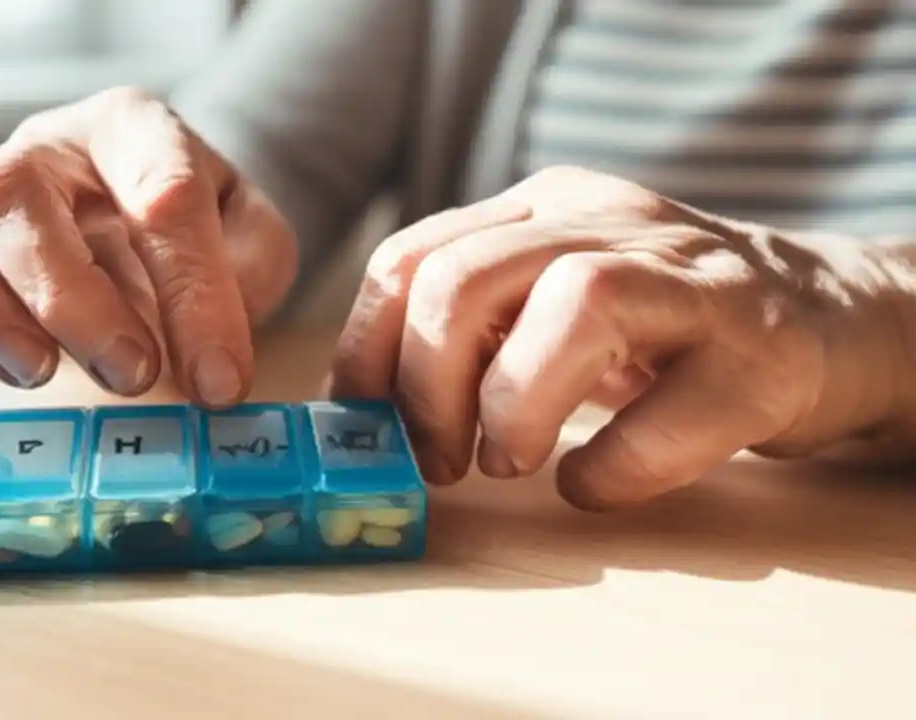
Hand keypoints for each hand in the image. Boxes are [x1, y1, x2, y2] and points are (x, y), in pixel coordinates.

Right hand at [0, 87, 296, 406]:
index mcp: (131, 129)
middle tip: (131, 373)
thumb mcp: (252, 242)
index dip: (193, 291)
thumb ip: (248, 277)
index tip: (219, 378)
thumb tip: (212, 356)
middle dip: (66, 297)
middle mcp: (39, 153)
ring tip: (36, 372)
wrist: (142, 227)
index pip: (159, 188)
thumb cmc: (195, 235)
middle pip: (10, 196)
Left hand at [331, 166, 915, 509]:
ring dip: (512, 406)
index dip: (368, 353)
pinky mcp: (763, 355)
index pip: (412, 259)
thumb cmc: (660, 326)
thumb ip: (470, 329)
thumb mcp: (551, 297)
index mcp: (544, 208)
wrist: (824, 316)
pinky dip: (611, 468)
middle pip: (467, 280)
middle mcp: (612, 223)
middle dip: (426, 389)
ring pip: (576, 304)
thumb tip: (362, 402)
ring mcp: (694, 281)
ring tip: (508, 463)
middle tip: (441, 462)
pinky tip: (591, 483)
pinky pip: (670, 414)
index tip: (367, 426)